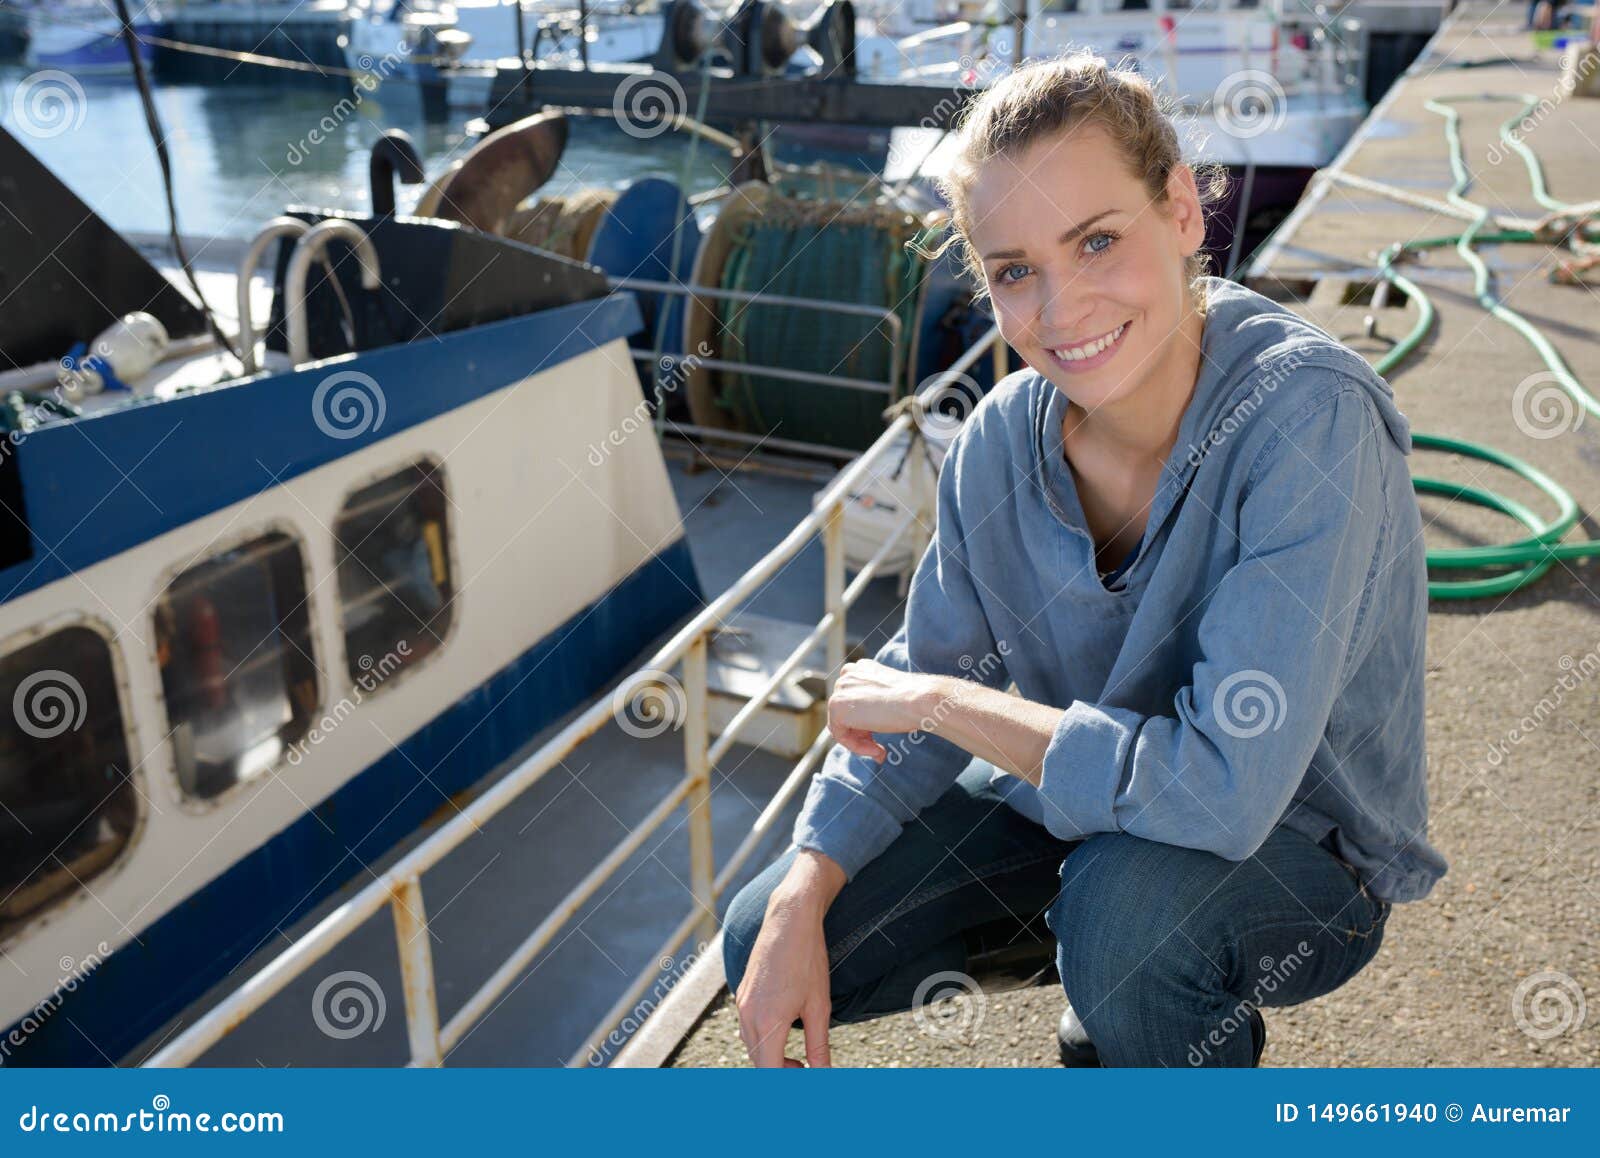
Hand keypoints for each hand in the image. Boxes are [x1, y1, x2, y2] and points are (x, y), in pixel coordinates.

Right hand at [735, 890, 833, 1067]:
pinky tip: (784, 1031)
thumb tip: (823, 1074)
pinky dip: (764, 1039)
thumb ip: (819, 1046)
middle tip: (807, 1072)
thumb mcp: (819, 1006)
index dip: (789, 1083)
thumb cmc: (807, 959)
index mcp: (768, 1022)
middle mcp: (748, 1015)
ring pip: (752, 1045)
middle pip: (759, 1062)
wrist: (789, 919)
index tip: (807, 1080)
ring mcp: (742, 1002)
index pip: (770, 1072)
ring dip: (772, 1057)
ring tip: (799, 1058)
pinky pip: (748, 1027)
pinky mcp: (743, 992)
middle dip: (782, 1073)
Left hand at [826, 658, 947, 761]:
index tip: (880, 735)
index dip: (864, 723)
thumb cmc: (913, 700)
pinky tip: (877, 750)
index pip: (852, 701)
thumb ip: (873, 703)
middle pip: (845, 713)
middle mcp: (847, 675)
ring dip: (860, 742)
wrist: (918, 700)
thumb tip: (865, 720)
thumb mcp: (890, 696)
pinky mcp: (836, 707)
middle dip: (861, 734)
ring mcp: (839, 689)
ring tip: (880, 751)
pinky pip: (840, 735)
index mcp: (861, 669)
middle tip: (879, 747)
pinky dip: (857, 747)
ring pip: (841, 726)